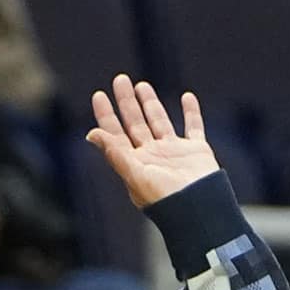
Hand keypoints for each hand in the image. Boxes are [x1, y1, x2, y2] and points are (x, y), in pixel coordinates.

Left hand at [87, 75, 219, 207]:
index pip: (115, 134)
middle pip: (135, 123)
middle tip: (119, 79)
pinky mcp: (196, 151)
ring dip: (150, 104)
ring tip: (142, 85)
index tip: (99, 95)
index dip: (106, 115)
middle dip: (126, 102)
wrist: (198, 209)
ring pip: (159, 121)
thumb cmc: (164, 198)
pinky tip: (187, 97)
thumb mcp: (135, 175)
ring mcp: (174, 152)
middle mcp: (152, 155)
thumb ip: (115, 154)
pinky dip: (191, 112)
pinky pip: (193, 126)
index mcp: (135, 162)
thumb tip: (91, 134)